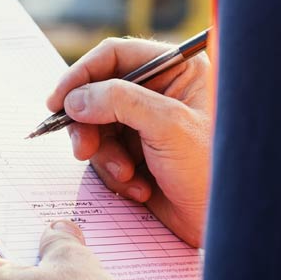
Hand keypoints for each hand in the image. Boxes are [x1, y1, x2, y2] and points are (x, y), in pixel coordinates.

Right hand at [48, 37, 212, 246]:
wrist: (222, 223)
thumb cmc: (212, 169)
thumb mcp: (168, 126)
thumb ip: (119, 101)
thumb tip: (75, 99)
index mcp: (176, 70)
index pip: (115, 56)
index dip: (82, 75)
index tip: (58, 101)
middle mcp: (159, 93)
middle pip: (98, 93)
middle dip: (89, 124)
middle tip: (84, 148)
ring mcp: (146, 125)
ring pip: (96, 127)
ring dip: (104, 155)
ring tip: (125, 176)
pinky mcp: (138, 155)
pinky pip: (104, 155)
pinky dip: (114, 174)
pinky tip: (139, 188)